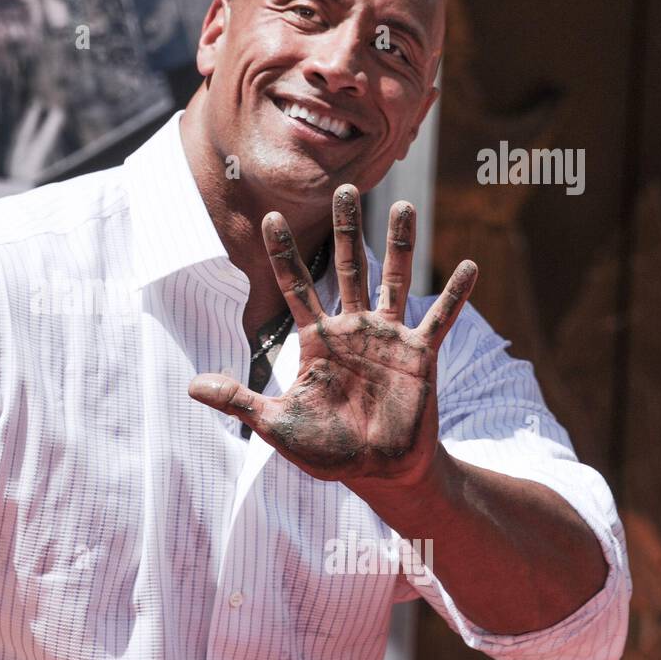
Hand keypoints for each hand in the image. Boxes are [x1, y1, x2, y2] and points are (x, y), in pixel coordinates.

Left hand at [188, 185, 476, 485]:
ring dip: (399, 244)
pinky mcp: (420, 355)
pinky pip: (440, 318)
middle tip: (344, 187)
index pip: (294, 287)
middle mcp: (352, 330)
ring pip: (393, 279)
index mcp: (316, 341)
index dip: (282, 254)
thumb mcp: (275, 425)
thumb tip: (191, 386)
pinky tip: (469, 264)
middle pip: (346, 268)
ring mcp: (388, 339)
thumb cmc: (326, 451)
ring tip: (403, 204)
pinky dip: (455, 294)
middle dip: (344, 229)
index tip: (270, 218)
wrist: (377, 472)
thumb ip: (238, 400)